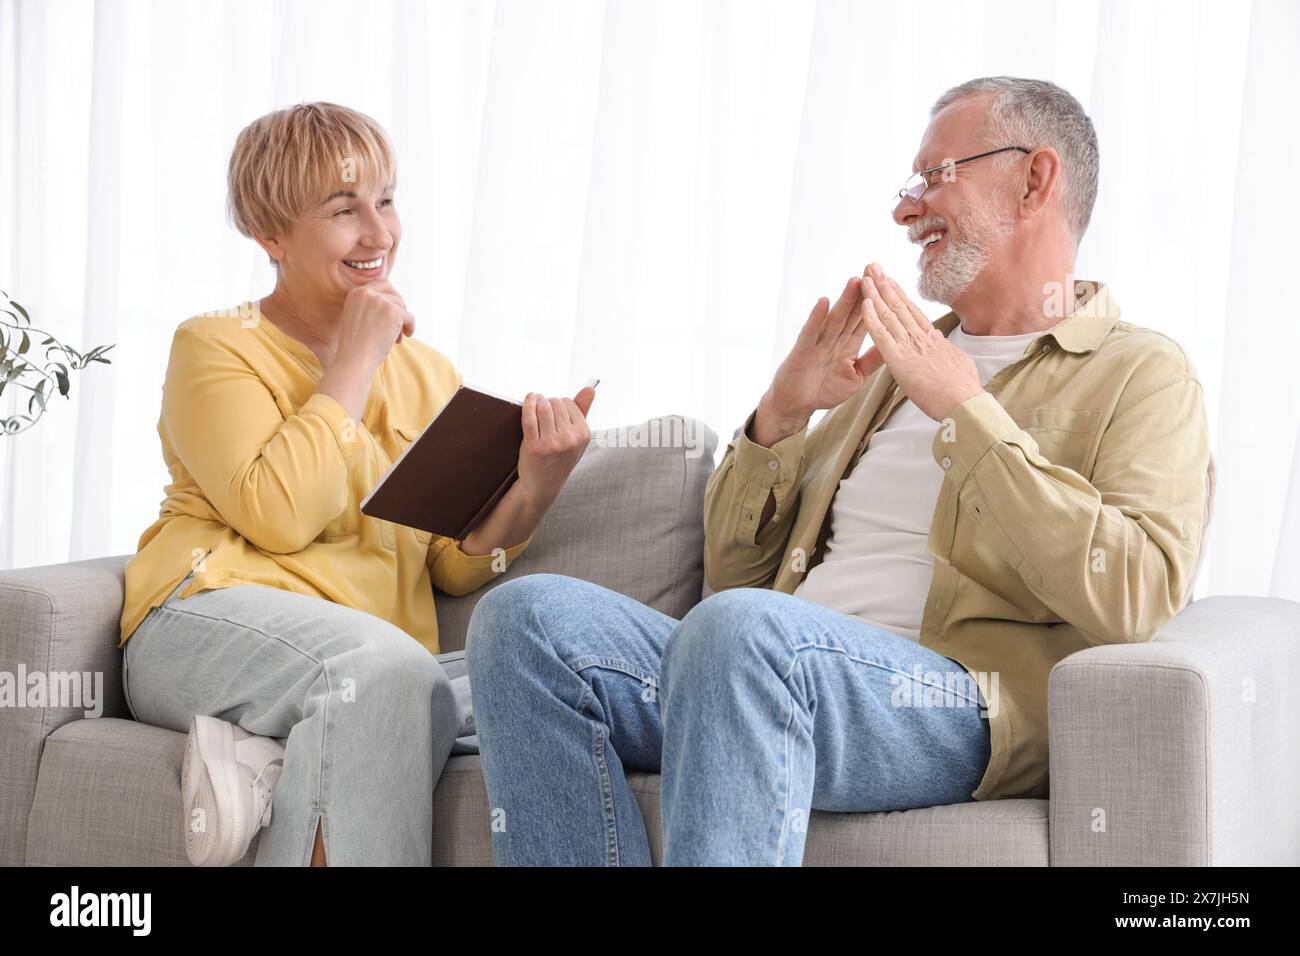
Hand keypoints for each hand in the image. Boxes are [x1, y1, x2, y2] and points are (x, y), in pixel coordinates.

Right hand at [330, 279, 414, 374]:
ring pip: (401, 305)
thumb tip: (397, 304)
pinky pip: (409, 316)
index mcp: (355, 293)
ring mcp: (379, 301)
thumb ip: (371, 307)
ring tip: (395, 338)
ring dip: (401, 321)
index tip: (394, 309)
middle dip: (399, 305)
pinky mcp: (392, 311)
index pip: (380, 284)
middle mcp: (366, 293)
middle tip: (399, 322)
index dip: (390, 296)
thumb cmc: (357, 346)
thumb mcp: (358, 318)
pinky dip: (410, 326)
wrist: (354, 359)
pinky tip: (407, 335)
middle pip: (393, 292)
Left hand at [515, 386, 596, 504]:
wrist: (544, 485)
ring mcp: (551, 443)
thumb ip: (584, 411)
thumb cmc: (561, 458)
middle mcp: (570, 439)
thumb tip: (591, 389)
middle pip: (555, 403)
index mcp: (583, 435)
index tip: (555, 411)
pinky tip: (529, 399)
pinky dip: (528, 404)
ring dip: (537, 400)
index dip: (560, 404)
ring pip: (543, 407)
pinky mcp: (534, 446)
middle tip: (544, 410)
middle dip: (548, 402)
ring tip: (535, 402)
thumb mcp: (577, 438)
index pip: (569, 403)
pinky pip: (529, 417)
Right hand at [750, 268, 883, 445]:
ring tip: (855, 281)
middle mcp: (834, 339)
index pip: (866, 320)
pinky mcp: (802, 351)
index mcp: (849, 344)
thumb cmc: (824, 390)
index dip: (877, 303)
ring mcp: (818, 343)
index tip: (889, 284)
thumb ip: (872, 360)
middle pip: (852, 313)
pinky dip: (816, 318)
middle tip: (875, 271)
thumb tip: (894, 345)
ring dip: (844, 300)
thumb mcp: (856, 376)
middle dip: (863, 293)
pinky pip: (810, 333)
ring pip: (835, 319)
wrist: (796, 404)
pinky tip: (823, 302)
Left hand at [859, 263, 981, 420]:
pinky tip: (864, 304)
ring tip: (865, 277)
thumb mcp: (959, 364)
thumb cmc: (964, 390)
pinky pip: (881, 335)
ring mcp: (910, 346)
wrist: (965, 402)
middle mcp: (921, 337)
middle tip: (874, 268)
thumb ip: (947, 352)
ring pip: (889, 315)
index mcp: (934, 340)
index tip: (890, 282)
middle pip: (899, 306)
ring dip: (875, 295)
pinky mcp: (899, 359)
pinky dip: (872, 318)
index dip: (899, 295)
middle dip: (885, 286)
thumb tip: (943, 344)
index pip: (912, 312)